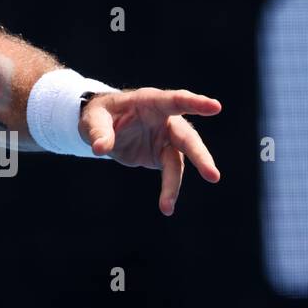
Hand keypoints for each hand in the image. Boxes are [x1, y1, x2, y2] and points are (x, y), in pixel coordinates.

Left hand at [79, 88, 221, 215]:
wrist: (99, 128)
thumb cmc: (99, 114)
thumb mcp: (92, 119)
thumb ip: (99, 131)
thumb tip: (100, 148)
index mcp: (150, 102)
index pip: (175, 100)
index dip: (195, 102)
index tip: (215, 107)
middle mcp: (165, 120)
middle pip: (187, 138)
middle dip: (199, 156)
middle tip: (213, 175)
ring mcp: (167, 139)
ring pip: (179, 162)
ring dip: (174, 185)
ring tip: (167, 206)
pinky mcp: (163, 156)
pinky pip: (170, 174)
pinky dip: (168, 190)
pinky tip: (166, 207)